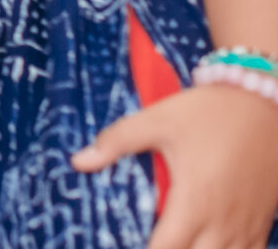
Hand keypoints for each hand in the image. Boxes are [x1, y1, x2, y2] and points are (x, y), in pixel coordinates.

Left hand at [73, 84, 277, 248]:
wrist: (266, 102)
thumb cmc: (211, 112)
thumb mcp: (159, 119)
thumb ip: (117, 141)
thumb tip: (79, 161)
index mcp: (196, 202)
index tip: (121, 244)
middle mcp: (224, 222)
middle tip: (153, 239)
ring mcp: (248, 225)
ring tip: (176, 241)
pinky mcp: (263, 220)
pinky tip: (207, 243)